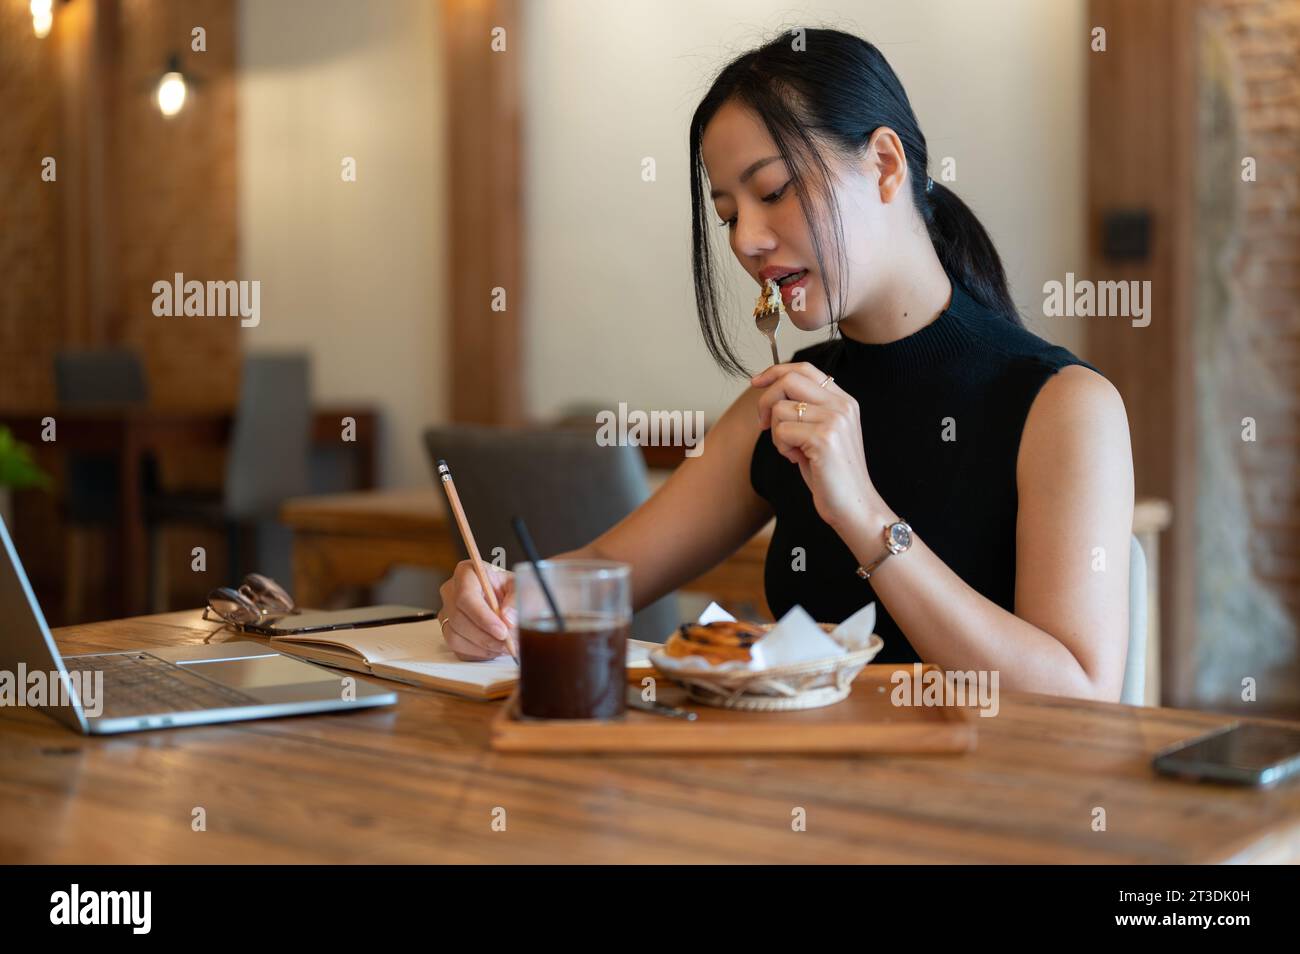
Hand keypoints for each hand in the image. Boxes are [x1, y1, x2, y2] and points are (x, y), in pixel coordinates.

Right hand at [436, 561, 515, 660]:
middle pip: (458, 619)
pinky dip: (479, 653)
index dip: (482, 617)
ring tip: (505, 647)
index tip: (502, 631)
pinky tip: (495, 649)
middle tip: (508, 643)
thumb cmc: (515, 589)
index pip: (466, 596)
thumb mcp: (523, 587)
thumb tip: (507, 618)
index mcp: (467, 573)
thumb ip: (517, 600)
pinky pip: (458, 649)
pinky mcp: (449, 631)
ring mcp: (447, 612)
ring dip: (483, 647)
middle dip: (485, 636)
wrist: (514, 599)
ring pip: (455, 637)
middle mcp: (452, 591)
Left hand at [751, 361, 885, 531]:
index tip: (756, 382)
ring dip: (776, 433)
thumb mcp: (819, 434)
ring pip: (780, 408)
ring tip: (792, 450)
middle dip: (765, 401)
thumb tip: (770, 393)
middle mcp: (842, 405)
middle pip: (788, 380)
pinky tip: (796, 459)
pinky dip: (781, 447)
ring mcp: (834, 420)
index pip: (805, 369)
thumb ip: (805, 411)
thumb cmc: (831, 474)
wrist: (853, 506)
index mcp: (843, 401)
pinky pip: (781, 431)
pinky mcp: (824, 438)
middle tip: (763, 425)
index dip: (776, 371)